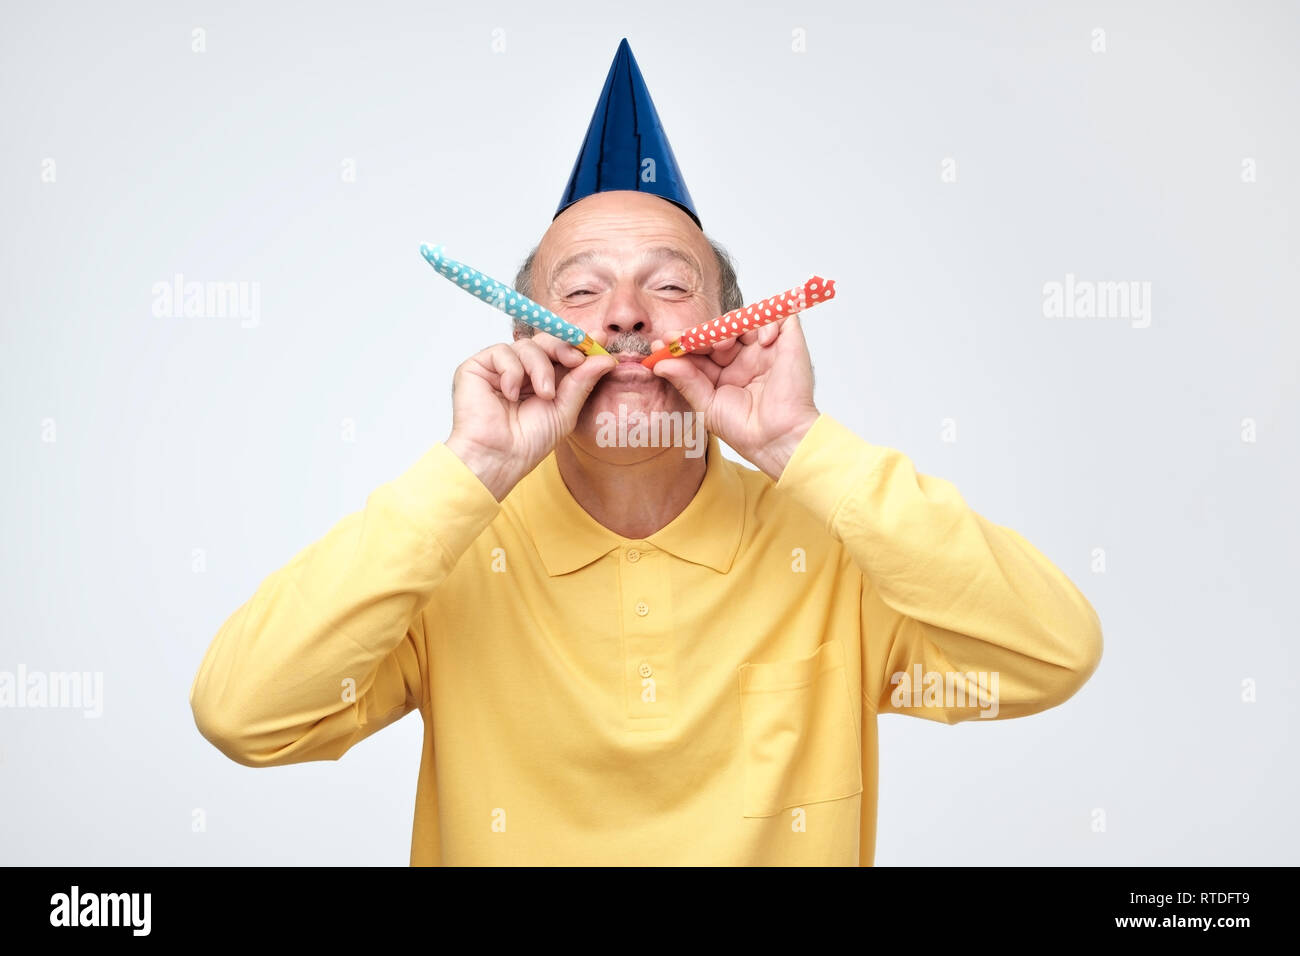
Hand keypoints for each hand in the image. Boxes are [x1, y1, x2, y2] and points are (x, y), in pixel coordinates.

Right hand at [445, 333, 616, 499]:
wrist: (498, 457)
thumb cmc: (528, 442)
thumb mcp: (565, 411)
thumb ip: (582, 382)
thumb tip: (606, 358)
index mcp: (544, 380)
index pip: (562, 352)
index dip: (580, 343)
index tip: (599, 339)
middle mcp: (522, 371)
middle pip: (546, 340)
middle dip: (564, 346)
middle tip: (576, 359)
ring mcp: (500, 368)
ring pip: (527, 345)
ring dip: (540, 368)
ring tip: (544, 394)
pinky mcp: (477, 366)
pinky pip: (502, 352)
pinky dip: (512, 371)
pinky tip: (511, 394)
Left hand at [649, 315, 819, 479]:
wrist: (776, 439)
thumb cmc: (745, 430)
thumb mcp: (706, 405)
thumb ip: (685, 381)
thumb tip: (659, 363)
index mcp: (725, 373)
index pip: (701, 349)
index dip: (683, 343)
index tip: (663, 343)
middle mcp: (745, 358)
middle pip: (719, 331)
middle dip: (699, 332)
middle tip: (683, 339)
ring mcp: (766, 349)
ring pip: (743, 319)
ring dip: (728, 326)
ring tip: (722, 345)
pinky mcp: (788, 343)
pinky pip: (777, 317)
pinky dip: (766, 321)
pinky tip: (760, 341)